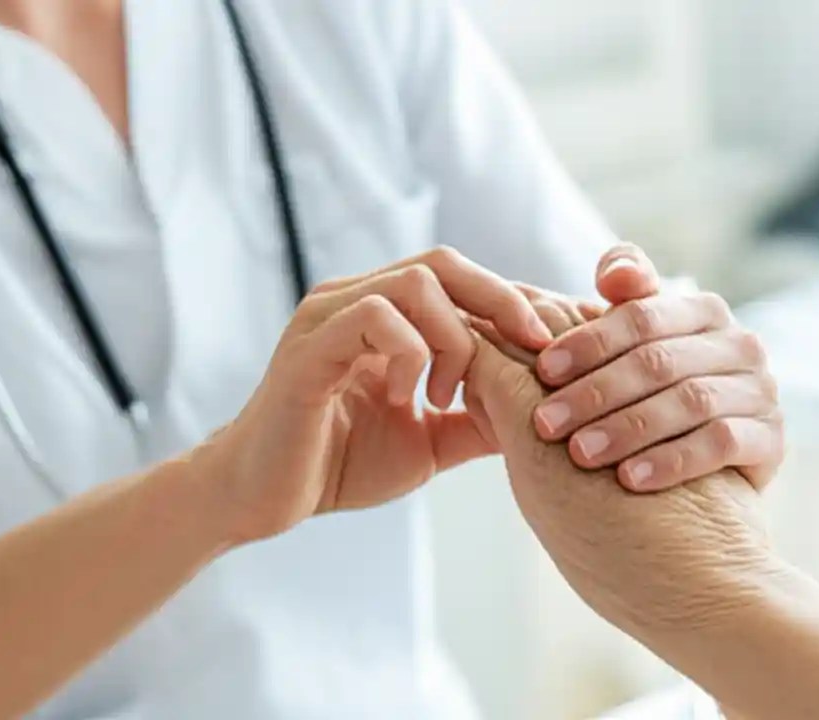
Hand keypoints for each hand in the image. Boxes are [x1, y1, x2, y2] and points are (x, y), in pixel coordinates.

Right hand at [194, 247, 554, 544]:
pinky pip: (376, 317)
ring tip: (448, 393)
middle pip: (446, 263)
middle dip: (503, 301)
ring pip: (416, 282)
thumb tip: (543, 407)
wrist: (264, 499)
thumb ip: (480, 417)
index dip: (515, 305)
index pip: (462, 280)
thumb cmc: (341, 464)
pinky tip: (410, 398)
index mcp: (385, 313)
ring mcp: (328, 316)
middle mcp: (355, 299)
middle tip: (535, 351)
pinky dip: (411, 354)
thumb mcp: (432, 441)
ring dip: (454, 337)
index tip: (554, 349)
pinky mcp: (309, 347)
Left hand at [462, 328, 775, 639]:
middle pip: (660, 355)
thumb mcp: (601, 392)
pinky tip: (631, 482)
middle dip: (595, 389)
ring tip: (581, 455)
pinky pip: (722, 439)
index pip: (638, 310)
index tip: (542, 371)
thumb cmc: (633, 450)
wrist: (699, 545)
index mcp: (693, 313)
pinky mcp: (773, 438)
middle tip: (544, 423)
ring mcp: (760, 389)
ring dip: (629, 426)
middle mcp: (735, 343)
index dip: (587, 339)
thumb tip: (501, 307)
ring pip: (689, 395)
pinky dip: (671, 459)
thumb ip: (573, 346)